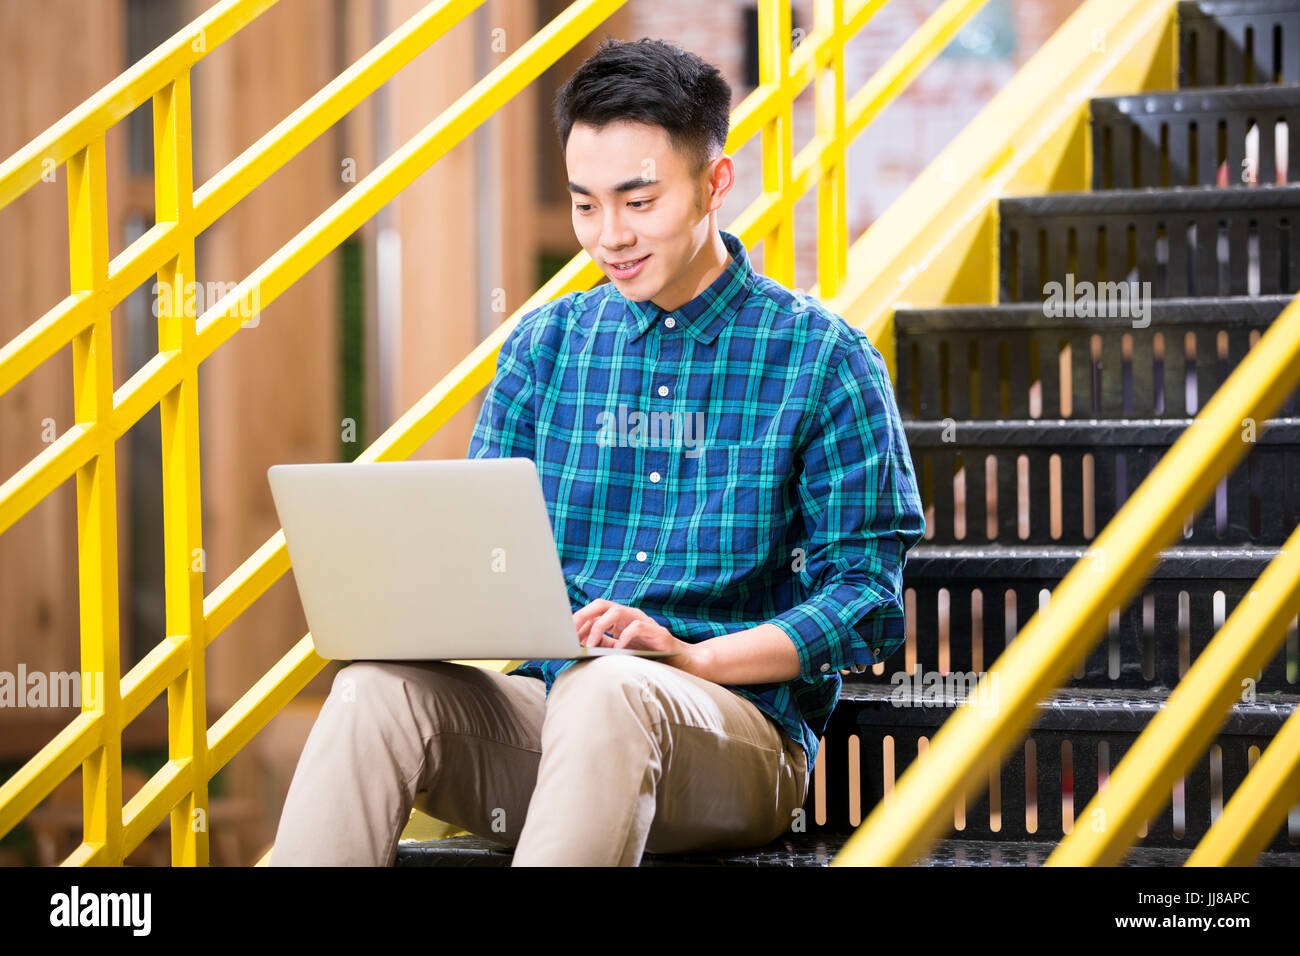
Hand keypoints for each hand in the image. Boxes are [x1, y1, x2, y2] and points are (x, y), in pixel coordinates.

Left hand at [573, 599, 707, 676]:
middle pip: (602, 604)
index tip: (566, 635)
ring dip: (600, 627)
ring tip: (591, 644)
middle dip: (584, 616)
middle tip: (571, 633)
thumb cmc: (648, 655)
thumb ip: (603, 645)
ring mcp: (642, 620)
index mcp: (618, 618)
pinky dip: (624, 636)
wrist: (680, 661)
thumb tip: (579, 646)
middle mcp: (629, 615)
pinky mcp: (655, 630)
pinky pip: (636, 626)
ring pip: (616, 611)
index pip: (594, 611)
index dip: (579, 620)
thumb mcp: (619, 650)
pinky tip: (618, 650)